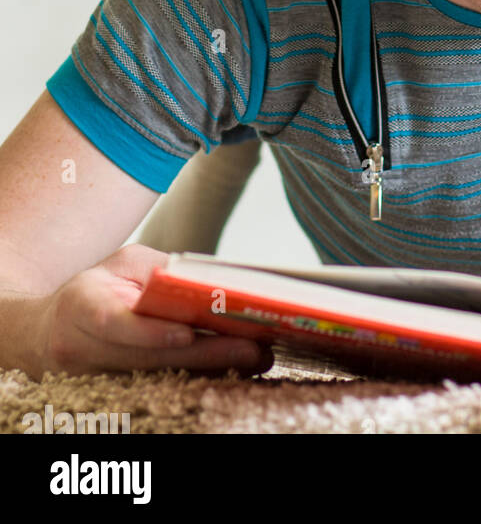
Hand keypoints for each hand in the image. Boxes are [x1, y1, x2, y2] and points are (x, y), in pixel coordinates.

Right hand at [30, 243, 274, 377]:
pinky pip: (156, 390)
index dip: (150, 330)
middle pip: (146, 358)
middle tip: (251, 349)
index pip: (113, 321)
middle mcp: (80, 348)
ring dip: (208, 371)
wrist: (45, 332)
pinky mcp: (106, 397)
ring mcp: (90, 379)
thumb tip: (211, 281)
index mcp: (80, 305)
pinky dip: (196, 381)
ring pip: (155, 380)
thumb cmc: (95, 289)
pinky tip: (231, 372)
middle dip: (204, 354)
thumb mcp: (123, 264)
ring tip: (253, 359)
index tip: (188, 332)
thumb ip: (160, 271)